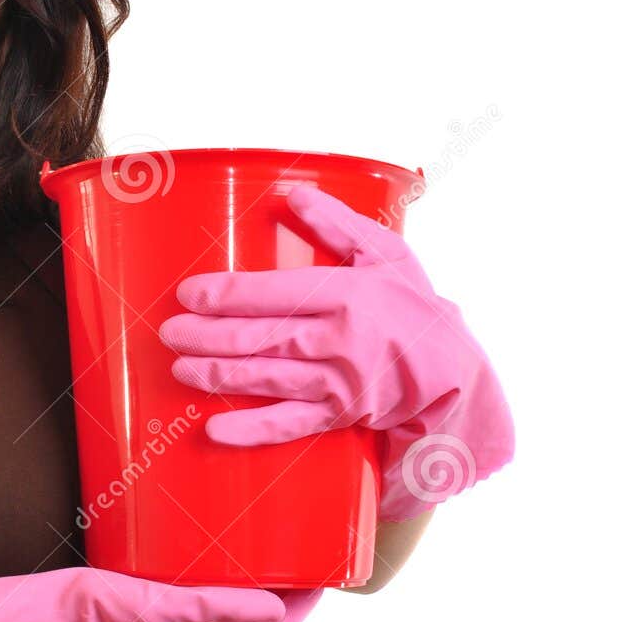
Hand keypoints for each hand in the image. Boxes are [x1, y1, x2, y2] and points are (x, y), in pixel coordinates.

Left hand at [156, 184, 513, 520]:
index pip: (275, 293)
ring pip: (267, 379)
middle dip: (208, 336)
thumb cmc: (411, 305)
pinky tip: (214, 429)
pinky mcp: (338, 416)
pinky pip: (288, 425)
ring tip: (179, 369)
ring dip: (218, 376)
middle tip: (169, 332)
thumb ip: (337, 224)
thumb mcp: (385, 254)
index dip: (227, 294)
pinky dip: (251, 429)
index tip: (189, 293)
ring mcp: (338, 383)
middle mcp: (339, 340)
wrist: (453, 372)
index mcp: (346, 295)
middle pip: (261, 338)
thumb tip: (292, 192)